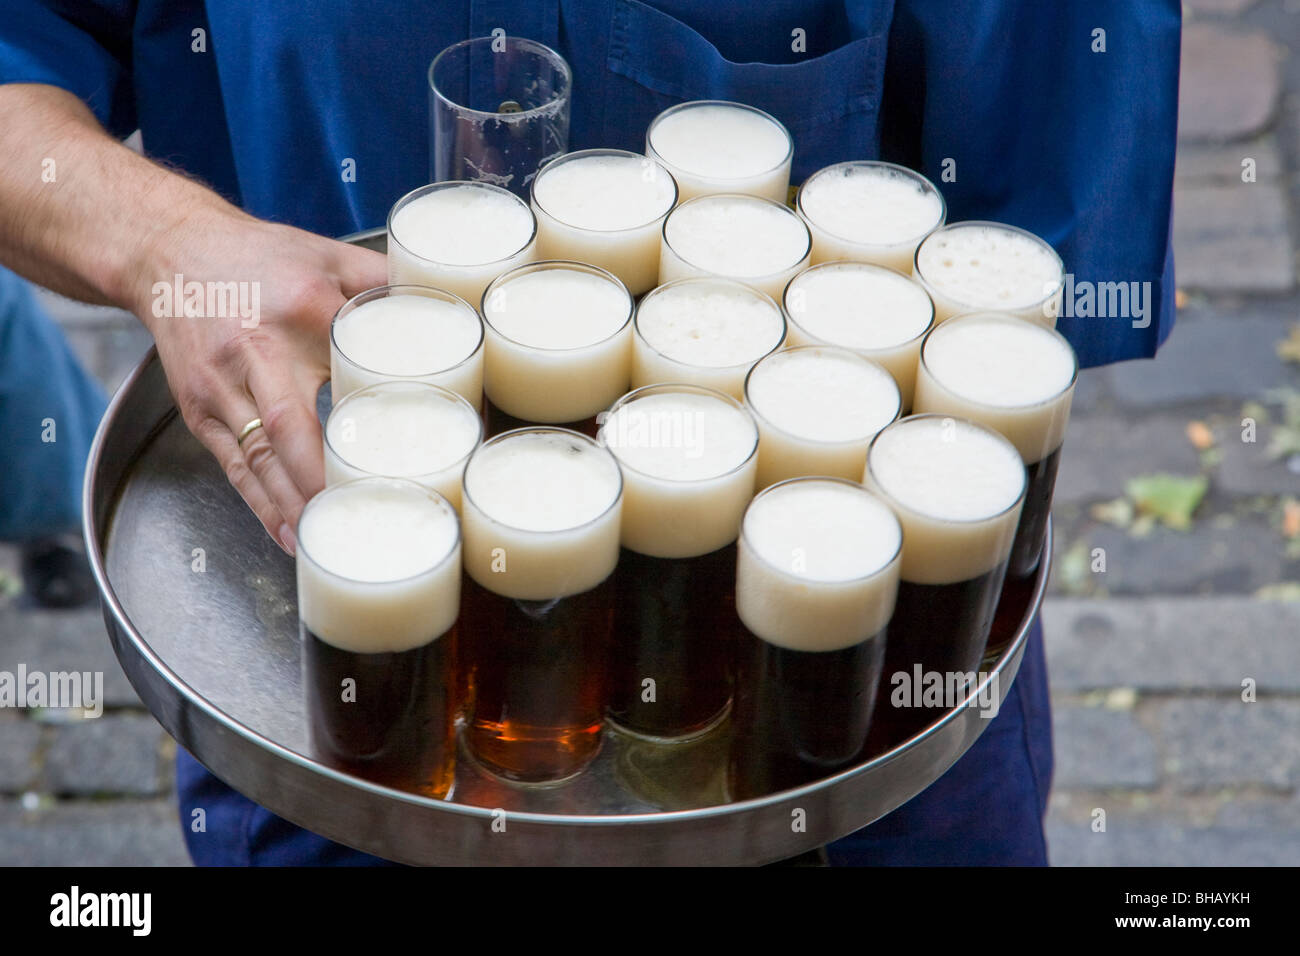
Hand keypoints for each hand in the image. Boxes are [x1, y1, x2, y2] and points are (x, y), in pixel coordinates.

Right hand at [134, 211, 385, 553]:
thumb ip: (385, 280)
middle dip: (322, 479)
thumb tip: (449, 304)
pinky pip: (233, 466)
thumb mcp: (327, 252)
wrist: (169, 251)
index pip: (350, 364)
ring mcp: (220, 385)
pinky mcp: (198, 410)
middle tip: (365, 513)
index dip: (378, 410)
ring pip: (259, 457)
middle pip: (289, 426)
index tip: (414, 449)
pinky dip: (261, 504)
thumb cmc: (260, 257)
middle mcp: (255, 351)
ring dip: (293, 505)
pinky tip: (287, 535)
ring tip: (328, 541)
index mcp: (302, 308)